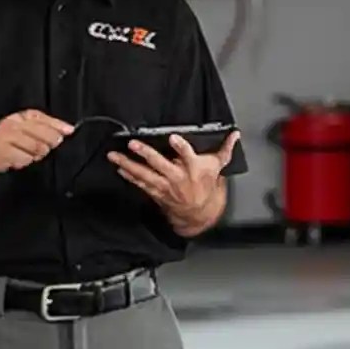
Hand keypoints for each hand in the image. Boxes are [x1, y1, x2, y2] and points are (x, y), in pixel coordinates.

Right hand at [0, 109, 73, 173]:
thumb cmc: (6, 142)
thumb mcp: (23, 130)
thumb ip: (45, 128)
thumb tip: (68, 130)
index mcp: (19, 117)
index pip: (42, 117)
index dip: (57, 124)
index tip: (69, 130)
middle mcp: (14, 124)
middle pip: (43, 134)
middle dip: (48, 144)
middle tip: (43, 149)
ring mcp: (7, 136)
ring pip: (36, 148)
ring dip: (35, 155)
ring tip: (25, 153)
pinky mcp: (3, 150)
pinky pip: (25, 159)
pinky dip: (23, 162)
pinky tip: (16, 159)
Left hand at [108, 131, 239, 221]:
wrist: (199, 214)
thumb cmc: (207, 186)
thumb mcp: (218, 167)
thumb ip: (225, 149)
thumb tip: (235, 134)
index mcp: (194, 168)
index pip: (188, 155)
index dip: (180, 147)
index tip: (172, 138)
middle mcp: (177, 177)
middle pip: (160, 164)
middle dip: (146, 153)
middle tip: (134, 143)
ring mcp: (165, 186)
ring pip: (144, 174)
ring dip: (128, 164)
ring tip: (115, 155)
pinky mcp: (156, 192)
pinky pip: (140, 184)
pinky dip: (129, 176)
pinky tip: (119, 168)